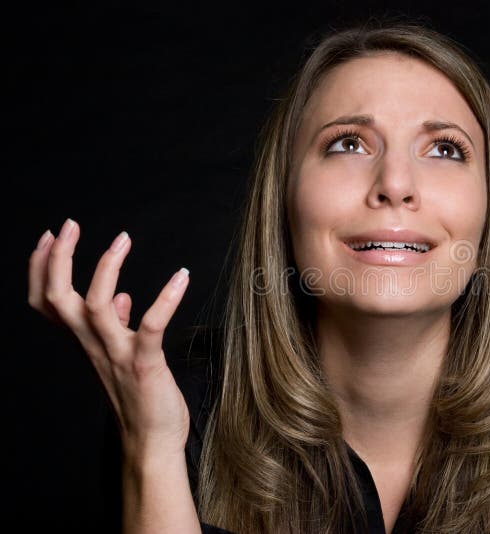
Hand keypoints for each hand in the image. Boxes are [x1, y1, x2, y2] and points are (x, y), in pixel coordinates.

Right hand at [28, 218, 191, 459]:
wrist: (152, 441)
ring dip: (107, 268)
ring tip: (123, 238)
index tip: (48, 236)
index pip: (47, 302)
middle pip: (57, 298)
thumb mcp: (123, 356)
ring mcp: (117, 355)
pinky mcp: (144, 364)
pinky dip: (165, 299)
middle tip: (68, 225)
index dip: (41, 269)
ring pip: (95, 306)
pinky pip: (149, 326)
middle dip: (58, 259)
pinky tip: (182, 276)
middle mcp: (93, 346)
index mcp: (85, 342)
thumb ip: (118, 326)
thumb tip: (123, 297)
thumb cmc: (141, 397)